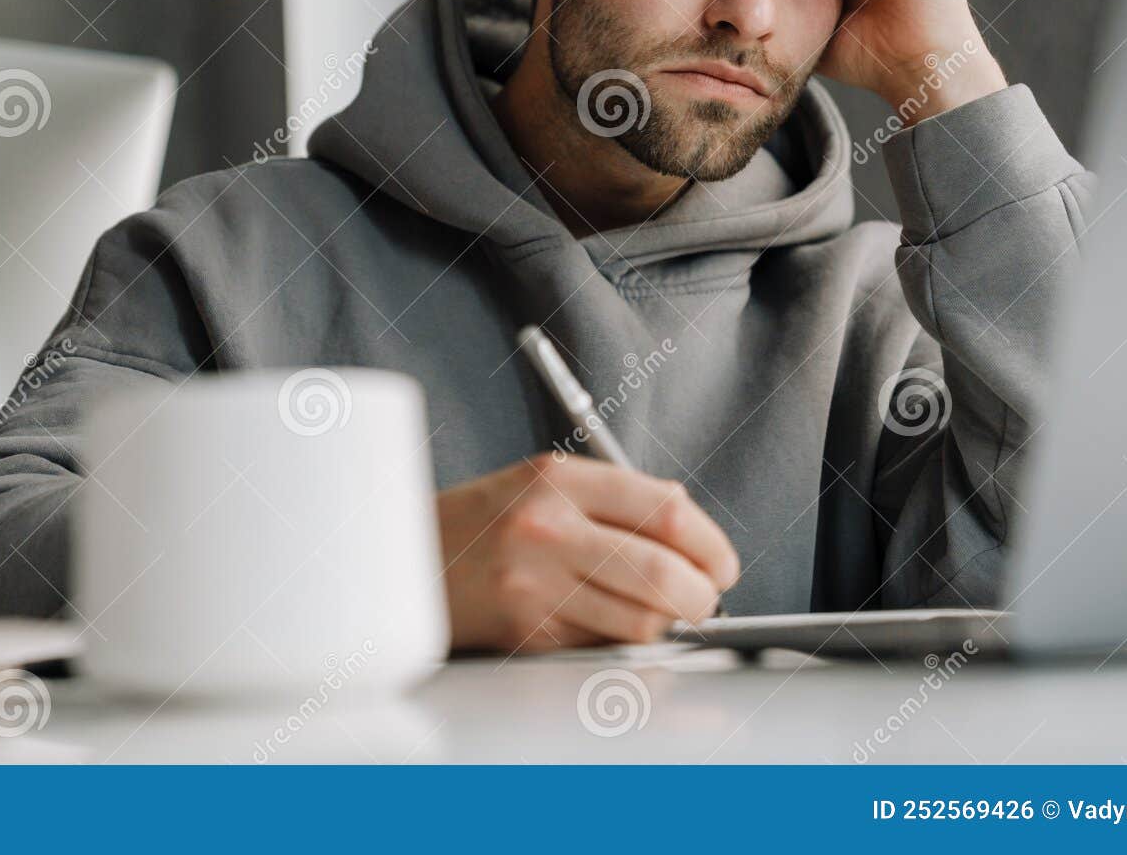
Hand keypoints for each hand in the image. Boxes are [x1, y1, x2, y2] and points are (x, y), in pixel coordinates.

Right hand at [437, 452, 740, 652]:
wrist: (404, 560)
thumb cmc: (480, 523)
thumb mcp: (541, 483)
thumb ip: (615, 501)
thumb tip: (694, 540)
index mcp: (558, 479)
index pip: (666, 510)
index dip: (711, 545)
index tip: (722, 564)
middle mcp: (547, 528)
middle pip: (664, 574)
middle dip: (702, 597)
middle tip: (706, 600)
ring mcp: (534, 585)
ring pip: (641, 622)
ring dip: (663, 626)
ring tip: (653, 613)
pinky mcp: (526, 633)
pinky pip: (602, 647)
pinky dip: (619, 642)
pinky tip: (603, 624)